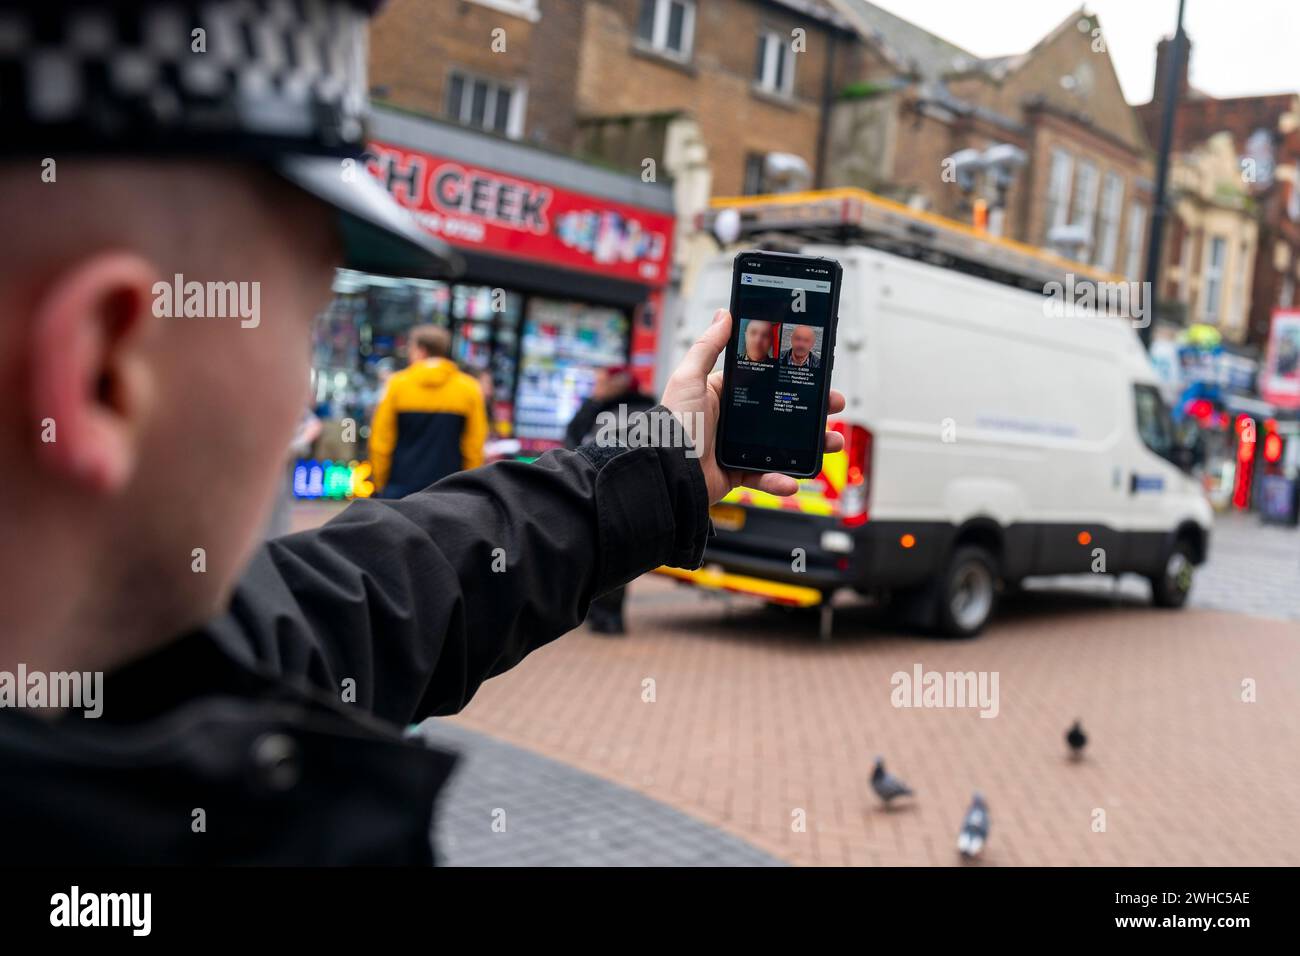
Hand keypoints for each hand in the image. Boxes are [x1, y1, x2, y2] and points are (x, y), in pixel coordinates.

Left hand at [661, 309, 845, 503]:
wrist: (666, 470)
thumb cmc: (673, 424)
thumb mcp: (689, 378)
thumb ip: (708, 346)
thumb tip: (723, 315)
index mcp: (724, 395)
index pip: (766, 383)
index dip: (791, 380)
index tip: (815, 377)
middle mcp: (732, 421)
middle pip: (781, 414)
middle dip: (811, 413)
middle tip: (833, 409)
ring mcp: (737, 447)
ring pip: (782, 446)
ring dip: (809, 447)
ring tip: (830, 442)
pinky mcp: (737, 472)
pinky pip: (765, 475)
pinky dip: (780, 479)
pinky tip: (792, 478)